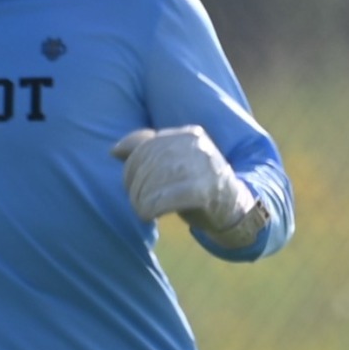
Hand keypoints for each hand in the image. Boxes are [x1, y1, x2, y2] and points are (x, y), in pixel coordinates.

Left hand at [112, 126, 264, 247]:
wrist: (234, 209)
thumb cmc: (195, 185)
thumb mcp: (172, 163)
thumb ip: (145, 151)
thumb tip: (114, 150)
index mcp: (188, 134)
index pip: (145, 147)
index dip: (131, 168)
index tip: (133, 185)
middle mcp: (198, 145)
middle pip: (147, 164)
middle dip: (134, 186)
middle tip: (137, 201)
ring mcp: (205, 166)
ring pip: (154, 181)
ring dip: (141, 200)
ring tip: (143, 209)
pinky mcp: (206, 190)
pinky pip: (165, 198)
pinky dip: (151, 208)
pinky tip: (150, 215)